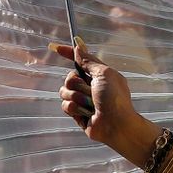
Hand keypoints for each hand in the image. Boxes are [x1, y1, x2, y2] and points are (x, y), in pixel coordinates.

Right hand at [54, 44, 149, 161]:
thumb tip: (78, 48)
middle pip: (70, 77)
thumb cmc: (115, 98)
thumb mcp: (104, 74)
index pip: (80, 61)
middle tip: (88, 89)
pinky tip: (84, 113)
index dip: (69, 54)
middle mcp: (90, 86)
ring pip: (64, 91)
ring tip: (89, 104)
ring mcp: (83, 100)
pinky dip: (74, 108)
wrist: (116, 124)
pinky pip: (65, 105)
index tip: (56, 48)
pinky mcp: (77, 113)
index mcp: (99, 75)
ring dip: (76, 96)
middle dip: (75, 82)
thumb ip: (89, 61)